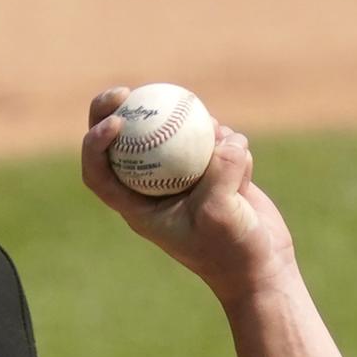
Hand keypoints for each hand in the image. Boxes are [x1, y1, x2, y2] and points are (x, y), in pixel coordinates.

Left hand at [79, 87, 295, 301]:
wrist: (261, 265)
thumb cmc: (232, 251)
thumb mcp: (221, 215)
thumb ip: (219, 174)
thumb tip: (222, 137)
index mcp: (138, 206)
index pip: (99, 173)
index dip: (94, 144)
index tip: (115, 122)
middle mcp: (154, 186)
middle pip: (122, 140)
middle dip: (117, 110)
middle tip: (128, 91)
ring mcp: (182, 173)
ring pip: (178, 131)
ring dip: (199, 129)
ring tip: (218, 143)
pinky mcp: (212, 166)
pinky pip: (217, 139)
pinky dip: (233, 148)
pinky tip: (245, 175)